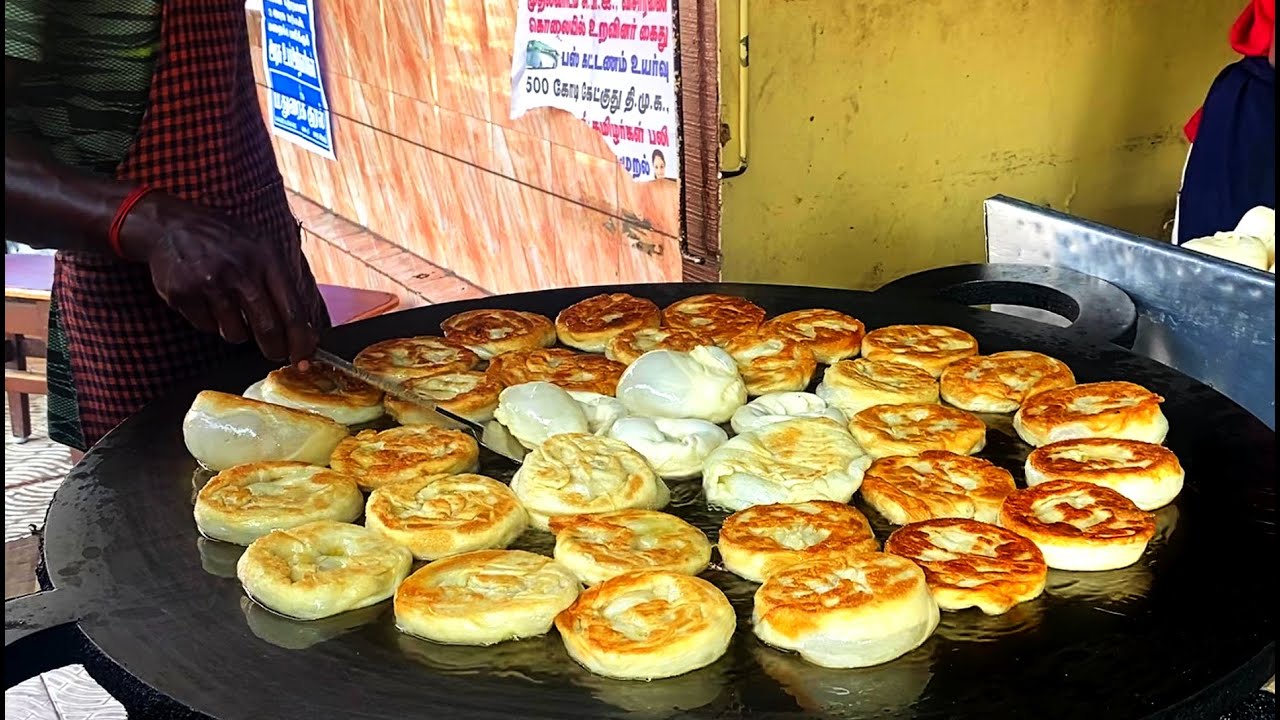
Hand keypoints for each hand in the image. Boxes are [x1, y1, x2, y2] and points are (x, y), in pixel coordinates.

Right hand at [117, 192, 318, 362]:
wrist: (172, 225)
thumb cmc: (226, 240)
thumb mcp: (262, 248)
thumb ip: (283, 285)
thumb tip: (304, 332)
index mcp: (267, 258)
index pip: (292, 311)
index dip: (300, 341)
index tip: (303, 357)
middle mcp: (240, 271)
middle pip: (268, 328)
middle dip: (274, 348)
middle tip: (275, 353)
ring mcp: (209, 282)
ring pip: (235, 333)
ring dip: (237, 330)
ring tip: (231, 308)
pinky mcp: (183, 294)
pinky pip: (207, 327)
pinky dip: (210, 322)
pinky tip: (206, 300)